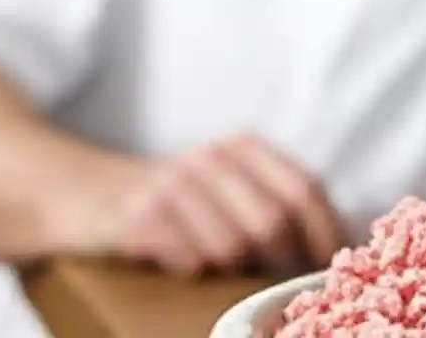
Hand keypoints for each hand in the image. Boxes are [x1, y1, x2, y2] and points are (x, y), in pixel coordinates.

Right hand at [90, 134, 346, 276]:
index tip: (336, 269)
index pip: (305, 189)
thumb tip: (343, 251)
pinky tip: (180, 264)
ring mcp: (171, 183)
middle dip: (279, 261)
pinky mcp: (136, 215)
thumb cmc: (178, 202)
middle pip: (272, 222)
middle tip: (271, 280)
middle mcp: (210, 157)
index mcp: (245, 146)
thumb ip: (279, 204)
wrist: (82, 192)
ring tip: (217, 267)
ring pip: (230, 247)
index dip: (327, 233)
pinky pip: (186, 260)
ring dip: (229, 270)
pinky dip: (190, 270)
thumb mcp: (229, 186)